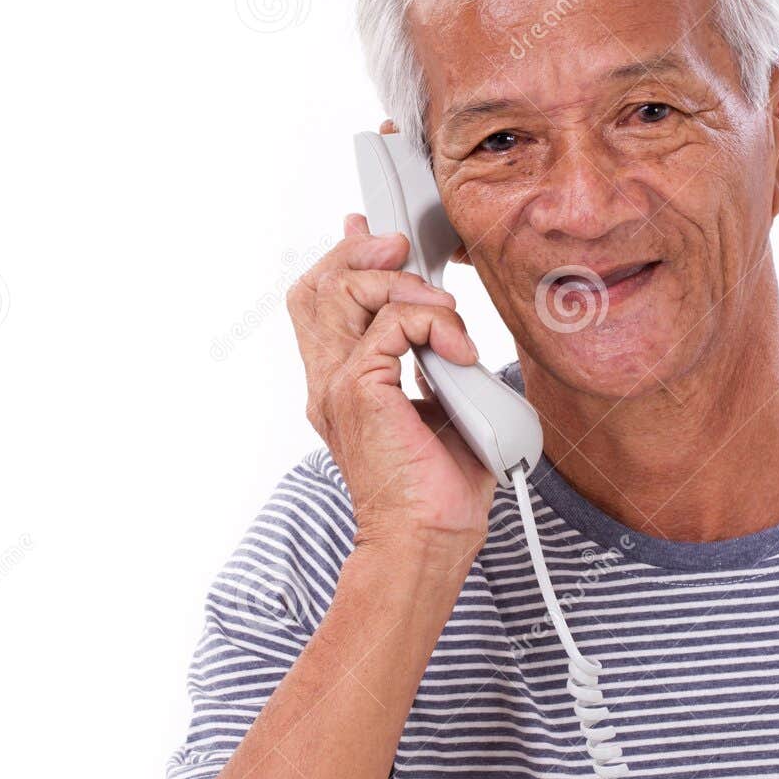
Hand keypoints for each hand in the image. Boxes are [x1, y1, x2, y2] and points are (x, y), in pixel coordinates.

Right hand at [286, 207, 497, 563]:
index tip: (379, 239)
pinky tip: (460, 351)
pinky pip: (393, 322)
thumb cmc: (441, 491)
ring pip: (349, 291)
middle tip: (405, 253)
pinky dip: (434, 323)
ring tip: (448, 320)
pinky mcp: (361, 389)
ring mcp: (338, 384)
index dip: (343, 261)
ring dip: (409, 288)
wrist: (428, 539)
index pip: (320, 304)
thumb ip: (436, 365)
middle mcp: (329, 382)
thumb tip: (454, 335)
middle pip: (318, 285)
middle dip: (364, 254)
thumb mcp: (443, 409)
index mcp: (342, 387)